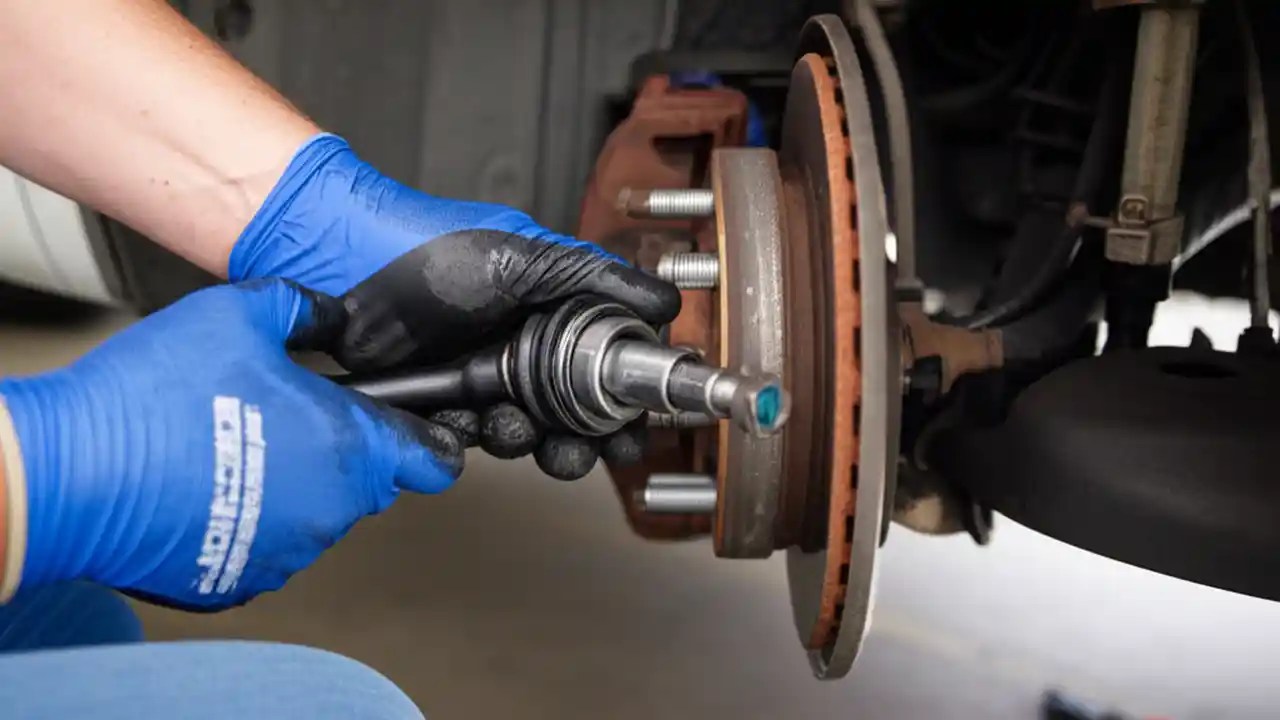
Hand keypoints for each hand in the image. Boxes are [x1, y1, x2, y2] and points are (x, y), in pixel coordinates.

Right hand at [0, 280, 462, 608]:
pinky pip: (267, 544)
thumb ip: (305, 309)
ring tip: (234, 447)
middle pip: (369, 483)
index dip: (433, 441)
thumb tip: (334, 316)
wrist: (73, 475)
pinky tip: (209, 487)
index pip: (435, 461)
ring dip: (295, 484)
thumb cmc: (157, 395)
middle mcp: (332, 508)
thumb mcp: (240, 314)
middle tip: (287, 416)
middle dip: (343, 451)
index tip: (418, 431)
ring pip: (317, 513)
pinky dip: (251, 520)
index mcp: (350, 446)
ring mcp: (289, 551)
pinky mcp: (242, 579)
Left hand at [228, 134, 678, 477]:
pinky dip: (465, 437)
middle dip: (577, 442)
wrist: (347, 262)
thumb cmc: (430, 242)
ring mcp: (481, 377)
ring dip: (522, 440)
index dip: (621, 407)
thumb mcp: (524, 254)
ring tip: (507, 422)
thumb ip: (595, 278)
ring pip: (521, 434)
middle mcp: (521, 350)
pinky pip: (464, 439)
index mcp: (552, 314)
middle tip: (576, 449)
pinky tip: (461, 419)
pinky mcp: (438, 402)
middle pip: (569, 418)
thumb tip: (663, 302)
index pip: (604, 371)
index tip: (632, 429)